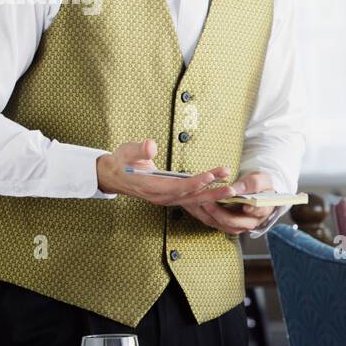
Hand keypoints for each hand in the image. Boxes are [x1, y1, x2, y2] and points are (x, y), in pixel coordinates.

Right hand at [96, 139, 234, 206]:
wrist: (114, 176)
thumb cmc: (121, 162)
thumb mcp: (127, 152)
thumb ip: (139, 150)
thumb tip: (151, 145)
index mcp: (151, 188)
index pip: (177, 187)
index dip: (194, 183)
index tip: (209, 176)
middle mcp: (162, 197)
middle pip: (190, 196)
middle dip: (211, 192)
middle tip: (231, 187)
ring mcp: (167, 199)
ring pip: (193, 199)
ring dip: (213, 193)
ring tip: (231, 185)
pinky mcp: (172, 197)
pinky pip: (192, 198)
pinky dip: (206, 194)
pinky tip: (220, 186)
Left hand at [180, 170, 276, 234]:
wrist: (254, 189)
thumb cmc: (260, 184)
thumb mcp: (261, 179)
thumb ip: (252, 184)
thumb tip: (236, 190)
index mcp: (263, 210)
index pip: (257, 212)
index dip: (251, 209)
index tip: (244, 204)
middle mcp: (250, 222)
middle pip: (236, 223)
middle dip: (221, 213)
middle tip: (210, 202)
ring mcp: (238, 225)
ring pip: (223, 225)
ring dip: (212, 215)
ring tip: (203, 203)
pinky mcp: (227, 223)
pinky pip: (216, 223)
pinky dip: (207, 215)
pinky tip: (200, 205)